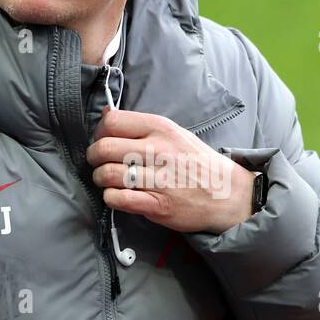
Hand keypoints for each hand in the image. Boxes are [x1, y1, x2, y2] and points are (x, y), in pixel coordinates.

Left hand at [84, 106, 254, 234]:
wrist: (227, 193)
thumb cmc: (196, 162)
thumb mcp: (173, 133)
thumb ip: (140, 125)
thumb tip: (106, 114)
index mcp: (161, 128)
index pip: (113, 122)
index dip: (99, 132)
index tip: (101, 140)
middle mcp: (158, 151)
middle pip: (104, 148)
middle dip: (93, 158)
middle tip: (97, 163)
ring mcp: (158, 179)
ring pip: (107, 175)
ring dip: (100, 179)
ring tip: (107, 181)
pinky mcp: (158, 204)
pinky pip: (118, 199)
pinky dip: (111, 198)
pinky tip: (117, 195)